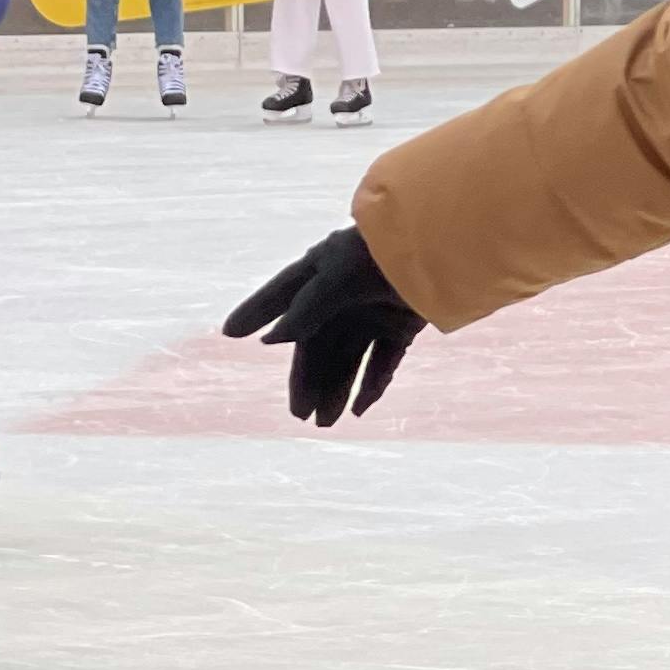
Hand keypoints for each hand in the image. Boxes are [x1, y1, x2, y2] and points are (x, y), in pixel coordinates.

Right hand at [222, 225, 426, 426]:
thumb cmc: (381, 255)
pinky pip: (383, 360)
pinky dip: (372, 384)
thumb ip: (306, 308)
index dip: (255, 312)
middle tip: (300, 413)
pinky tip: (359, 409)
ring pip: (349, 357)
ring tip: (325, 421)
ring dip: (337, 388)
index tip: (230, 332)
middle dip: (308, 379)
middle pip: (318, 342)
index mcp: (322, 270)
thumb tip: (273, 340)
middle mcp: (344, 293)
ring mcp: (375, 309)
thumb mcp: (336, 279)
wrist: (440, 247)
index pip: (282, 297)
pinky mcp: (403, 325)